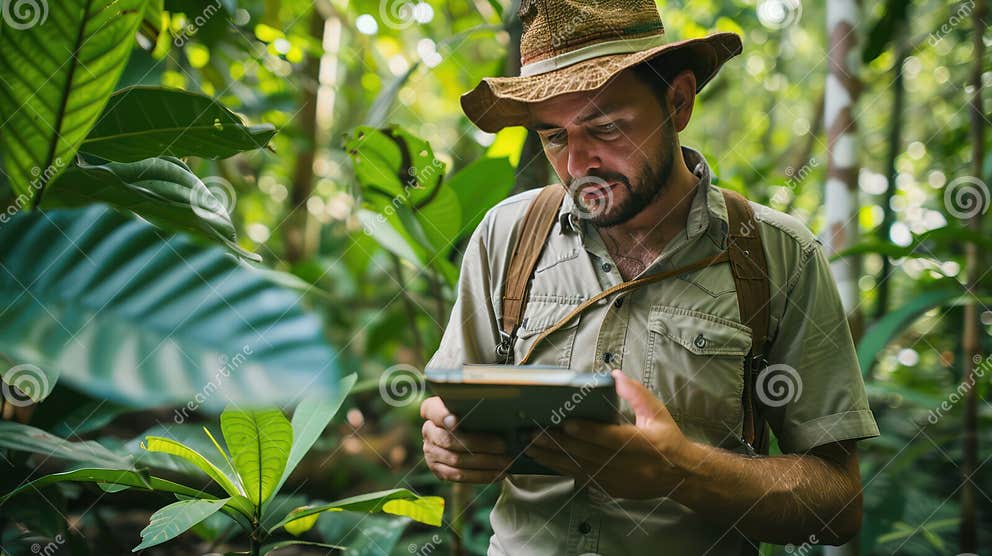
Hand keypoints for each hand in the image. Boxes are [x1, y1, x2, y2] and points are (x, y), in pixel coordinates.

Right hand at [420, 396, 512, 482]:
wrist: (462, 431)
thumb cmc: (471, 414)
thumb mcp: (471, 406)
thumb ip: (476, 409)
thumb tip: (499, 415)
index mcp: (432, 409)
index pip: (434, 411)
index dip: (443, 417)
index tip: (456, 420)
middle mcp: (428, 430)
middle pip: (450, 440)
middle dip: (480, 445)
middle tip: (503, 446)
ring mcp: (430, 451)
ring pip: (456, 460)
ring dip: (484, 463)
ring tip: (505, 462)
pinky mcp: (436, 468)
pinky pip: (457, 476)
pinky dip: (480, 476)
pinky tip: (496, 474)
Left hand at [524, 369, 690, 498]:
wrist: (680, 476)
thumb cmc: (667, 439)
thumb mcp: (657, 412)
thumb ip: (636, 393)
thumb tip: (614, 375)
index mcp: (642, 444)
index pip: (610, 438)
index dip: (587, 432)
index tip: (565, 423)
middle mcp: (628, 465)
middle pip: (588, 455)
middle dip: (559, 444)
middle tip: (535, 433)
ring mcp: (618, 480)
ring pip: (580, 469)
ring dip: (554, 458)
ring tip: (532, 447)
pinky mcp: (611, 489)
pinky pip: (582, 479)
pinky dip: (563, 469)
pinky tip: (546, 461)